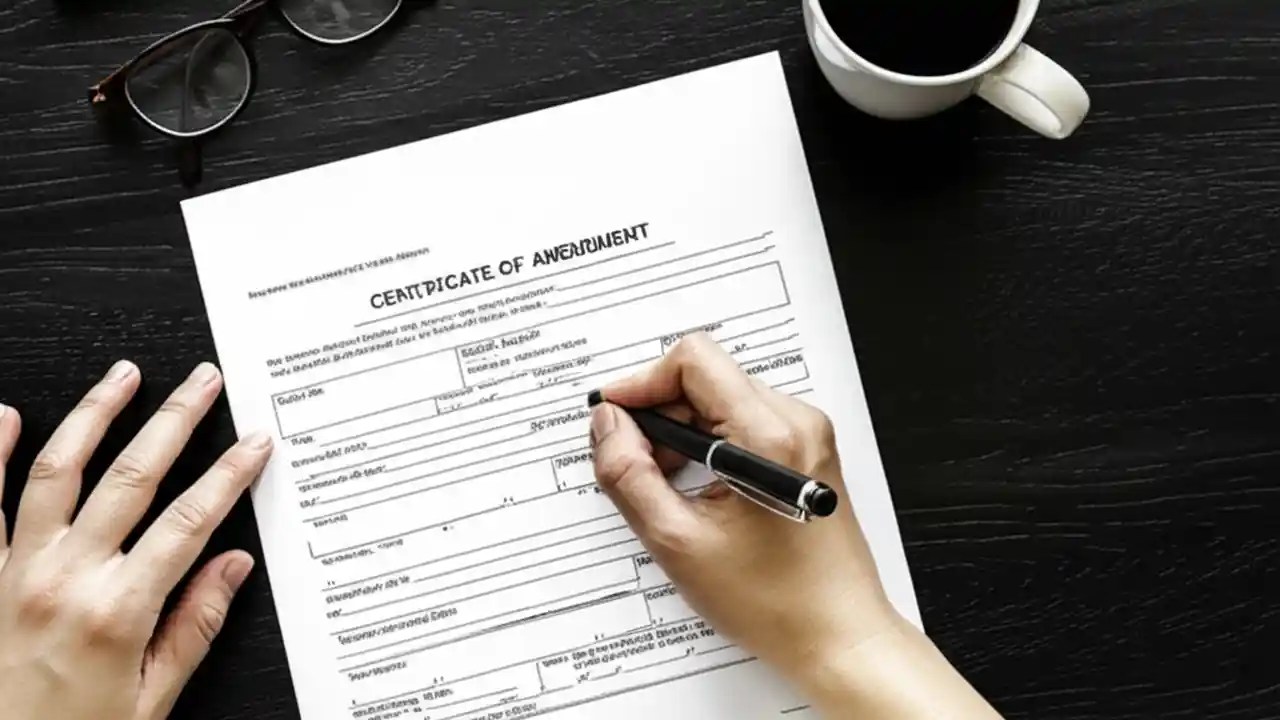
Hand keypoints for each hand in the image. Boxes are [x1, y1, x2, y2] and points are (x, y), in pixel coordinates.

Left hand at [0, 361, 272, 719]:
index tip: (254, 443)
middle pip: (132, 478)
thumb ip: (193, 626)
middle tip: (204, 381)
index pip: (190, 522)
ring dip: (95, 414)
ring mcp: (16, 571)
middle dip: (176, 420)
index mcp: (118, 611)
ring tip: (124, 375)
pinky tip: (6, 415)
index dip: (229, 476)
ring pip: (57, 470)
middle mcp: (65, 579)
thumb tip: (234, 568)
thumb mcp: (150, 700)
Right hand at [591, 334, 999, 717]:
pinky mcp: (806, 452)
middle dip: (659, 413)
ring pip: (722, 399)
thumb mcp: (677, 542)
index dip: (642, 383)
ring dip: (682, 432)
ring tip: (665, 484)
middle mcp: (796, 423)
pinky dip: (708, 445)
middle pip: (706, 377)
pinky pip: (743, 423)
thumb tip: (607, 426)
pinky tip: (694, 488)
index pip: (693, 360)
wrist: (838, 637)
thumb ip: (629, 475)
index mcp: (770, 436)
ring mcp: (806, 436)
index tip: (613, 416)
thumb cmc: (776, 603)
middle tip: (631, 461)